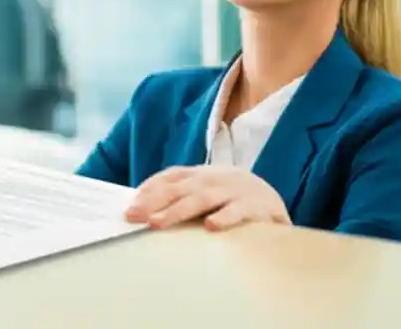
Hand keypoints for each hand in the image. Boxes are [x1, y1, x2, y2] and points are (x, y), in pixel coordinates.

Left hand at [126, 165, 289, 231]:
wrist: (270, 198)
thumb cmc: (226, 197)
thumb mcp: (202, 190)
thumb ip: (178, 195)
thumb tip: (143, 208)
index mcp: (198, 174)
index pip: (169, 178)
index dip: (149, 190)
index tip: (130, 206)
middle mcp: (212, 179)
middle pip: (179, 189)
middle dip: (154, 202)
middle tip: (133, 216)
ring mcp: (232, 191)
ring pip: (201, 199)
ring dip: (177, 211)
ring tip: (157, 222)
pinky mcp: (254, 206)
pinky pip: (237, 212)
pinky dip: (224, 217)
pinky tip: (210, 226)